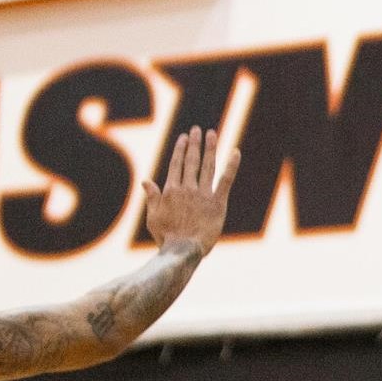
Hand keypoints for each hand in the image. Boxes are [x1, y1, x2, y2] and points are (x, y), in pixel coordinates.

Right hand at [141, 127, 242, 253]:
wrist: (183, 250)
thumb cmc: (167, 237)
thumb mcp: (153, 217)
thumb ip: (151, 197)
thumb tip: (145, 181)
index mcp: (171, 190)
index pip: (176, 164)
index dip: (180, 149)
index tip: (183, 138)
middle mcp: (187, 188)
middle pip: (191, 161)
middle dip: (194, 144)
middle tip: (197, 130)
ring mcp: (203, 194)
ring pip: (207, 166)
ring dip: (210, 148)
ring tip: (212, 134)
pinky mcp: (218, 203)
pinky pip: (226, 180)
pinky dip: (232, 165)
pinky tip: (236, 152)